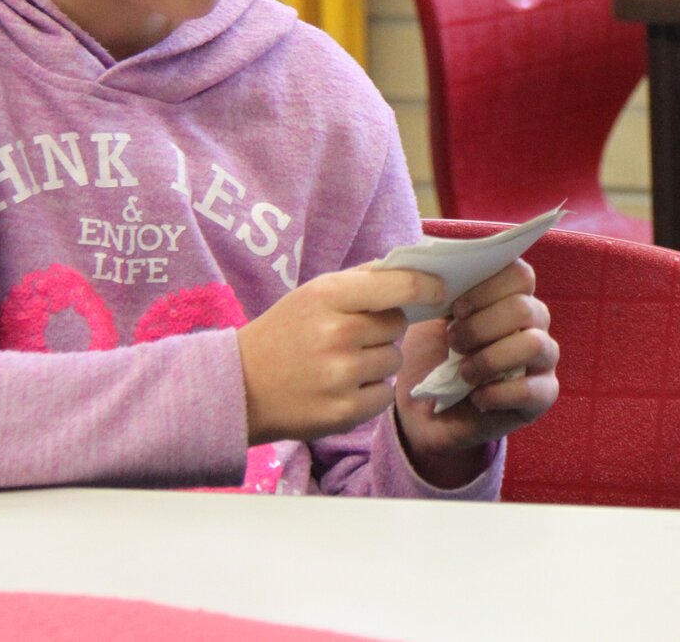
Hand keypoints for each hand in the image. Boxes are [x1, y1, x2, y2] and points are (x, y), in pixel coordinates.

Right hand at [237, 265, 445, 444]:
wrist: (240, 387)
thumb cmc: (285, 334)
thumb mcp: (314, 294)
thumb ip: (363, 280)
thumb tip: (415, 268)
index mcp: (329, 296)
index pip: (400, 285)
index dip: (427, 286)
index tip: (440, 289)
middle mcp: (337, 333)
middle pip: (398, 326)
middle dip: (384, 330)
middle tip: (352, 336)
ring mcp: (341, 375)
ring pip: (394, 361)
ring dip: (377, 362)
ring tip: (341, 364)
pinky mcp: (344, 411)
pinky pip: (384, 394)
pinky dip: (370, 392)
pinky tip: (341, 388)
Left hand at [394, 258, 559, 487]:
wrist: (425, 412)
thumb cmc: (432, 357)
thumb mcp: (430, 321)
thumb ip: (440, 291)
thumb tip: (435, 267)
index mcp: (511, 296)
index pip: (520, 274)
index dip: (487, 288)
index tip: (456, 308)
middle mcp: (535, 323)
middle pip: (524, 308)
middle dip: (480, 327)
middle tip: (453, 343)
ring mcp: (543, 359)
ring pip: (533, 344)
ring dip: (490, 359)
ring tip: (463, 373)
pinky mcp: (542, 396)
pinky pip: (533, 390)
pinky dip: (497, 393)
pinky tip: (476, 398)